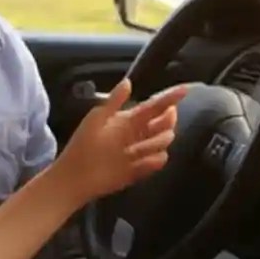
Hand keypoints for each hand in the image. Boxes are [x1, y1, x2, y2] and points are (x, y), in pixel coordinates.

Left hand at [51, 79, 186, 201]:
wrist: (75, 177)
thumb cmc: (82, 145)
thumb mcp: (96, 119)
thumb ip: (113, 102)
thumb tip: (128, 82)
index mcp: (128, 119)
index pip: (154, 106)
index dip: (169, 97)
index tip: (184, 89)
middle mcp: (138, 134)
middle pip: (166, 123)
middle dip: (167, 121)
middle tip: (155, 124)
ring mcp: (140, 152)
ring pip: (165, 141)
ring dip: (157, 141)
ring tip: (134, 149)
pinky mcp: (140, 170)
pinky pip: (158, 162)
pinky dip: (154, 160)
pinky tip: (140, 161)